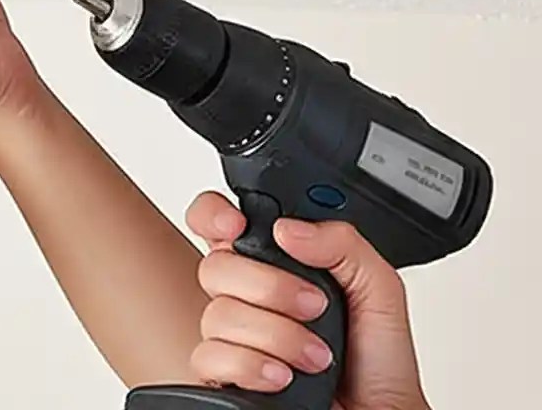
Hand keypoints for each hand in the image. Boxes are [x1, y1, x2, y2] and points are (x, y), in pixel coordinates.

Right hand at [185, 192, 431, 409]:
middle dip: (270, 288)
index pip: (219, 222)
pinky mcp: (224, 374)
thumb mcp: (378, 287)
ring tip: (313, 355)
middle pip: (215, 266)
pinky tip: (283, 376)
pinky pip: (210, 356)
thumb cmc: (377, 362)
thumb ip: (342, 243)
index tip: (237, 225)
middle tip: (313, 306)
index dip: (213, 214)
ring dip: (277, 336)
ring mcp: (233, 335)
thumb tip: (289, 228)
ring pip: (218, 314)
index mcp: (275, 262)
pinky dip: (254, 366)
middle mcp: (247, 295)